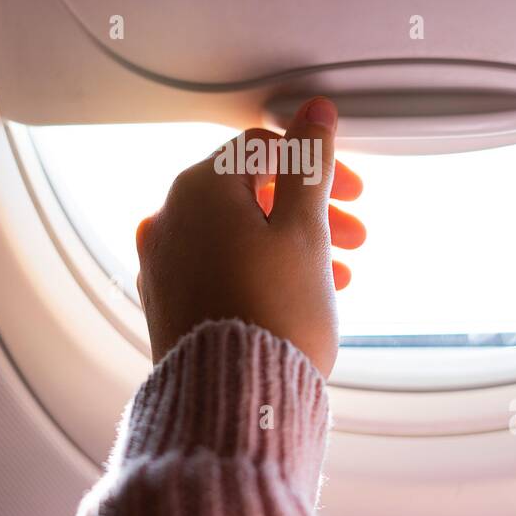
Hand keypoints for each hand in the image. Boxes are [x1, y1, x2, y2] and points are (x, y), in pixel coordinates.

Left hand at [134, 97, 365, 378]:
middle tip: (354, 236)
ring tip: (337, 274)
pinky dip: (259, 268)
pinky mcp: (166, 302)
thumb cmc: (274, 316)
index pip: (262, 150)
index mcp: (198, 189)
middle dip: (308, 210)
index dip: (315, 164)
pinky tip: (297, 294)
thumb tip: (314, 111)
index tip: (351, 194)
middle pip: (248, 192)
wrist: (234, 404)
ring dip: (290, 242)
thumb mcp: (306, 231)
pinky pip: (218, 267)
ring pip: (236, 232)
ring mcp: (161, 263)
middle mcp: (168, 219)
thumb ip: (309, 164)